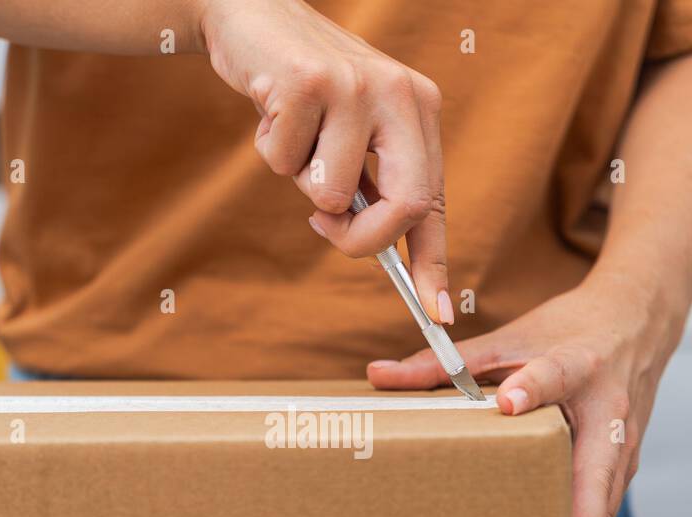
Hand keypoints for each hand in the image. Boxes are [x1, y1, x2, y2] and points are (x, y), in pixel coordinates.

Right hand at [198, 0, 451, 321]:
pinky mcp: (309, 84)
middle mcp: (401, 95)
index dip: (434, 263)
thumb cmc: (303, 89)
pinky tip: (272, 112)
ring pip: (331, 194)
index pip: (433, 202)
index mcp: (419, 110)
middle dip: (361, 241)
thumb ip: (371, 185)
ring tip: (293, 136)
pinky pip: (285, 164)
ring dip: (298, 180)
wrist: (253, 16)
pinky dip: (269, 150)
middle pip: (405, 208)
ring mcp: (357, 87)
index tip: (439, 313)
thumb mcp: (351, 134)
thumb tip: (387, 254)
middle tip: (326, 230)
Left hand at [366, 274, 679, 516]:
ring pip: (604, 507)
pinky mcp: (623, 468)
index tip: (510, 402)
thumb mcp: (508, 338)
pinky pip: (603, 512)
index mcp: (577, 365)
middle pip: (596, 473)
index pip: (553, 374)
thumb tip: (375, 374)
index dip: (532, 386)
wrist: (637, 323)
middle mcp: (608, 413)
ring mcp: (622, 446)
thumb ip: (443, 364)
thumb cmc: (567, 331)